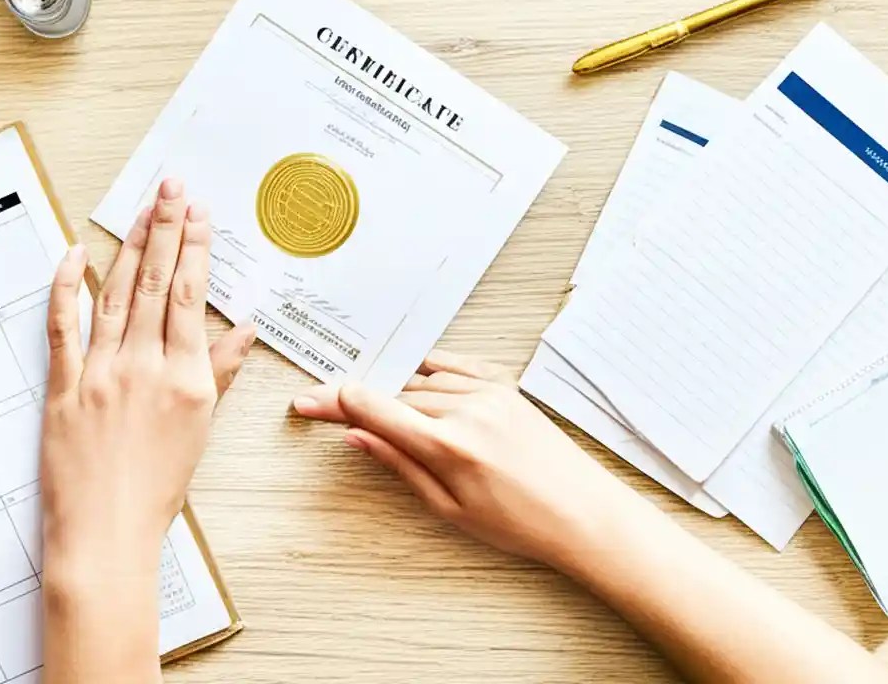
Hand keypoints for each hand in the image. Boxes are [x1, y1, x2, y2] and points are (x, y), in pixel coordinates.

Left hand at [41, 179, 256, 576]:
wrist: (106, 533)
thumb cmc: (156, 490)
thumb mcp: (200, 430)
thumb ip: (220, 373)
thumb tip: (243, 330)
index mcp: (187, 379)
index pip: (190, 297)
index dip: (194, 248)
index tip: (197, 212)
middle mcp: (146, 368)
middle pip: (155, 284)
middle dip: (166, 228)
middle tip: (171, 186)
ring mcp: (101, 375)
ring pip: (116, 294)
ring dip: (129, 246)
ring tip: (142, 208)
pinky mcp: (63, 389)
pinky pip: (63, 327)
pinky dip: (67, 288)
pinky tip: (76, 255)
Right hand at [292, 350, 625, 565]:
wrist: (582, 512)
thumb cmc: (519, 522)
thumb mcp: (447, 506)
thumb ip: (398, 464)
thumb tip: (358, 436)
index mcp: (447, 445)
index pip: (372, 408)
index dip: (332, 403)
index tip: (305, 402)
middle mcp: (467, 409)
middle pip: (392, 394)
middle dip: (361, 404)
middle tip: (331, 411)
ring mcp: (488, 392)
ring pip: (420, 382)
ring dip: (400, 397)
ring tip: (400, 428)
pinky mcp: (505, 385)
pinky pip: (452, 365)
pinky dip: (430, 373)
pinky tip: (420, 382)